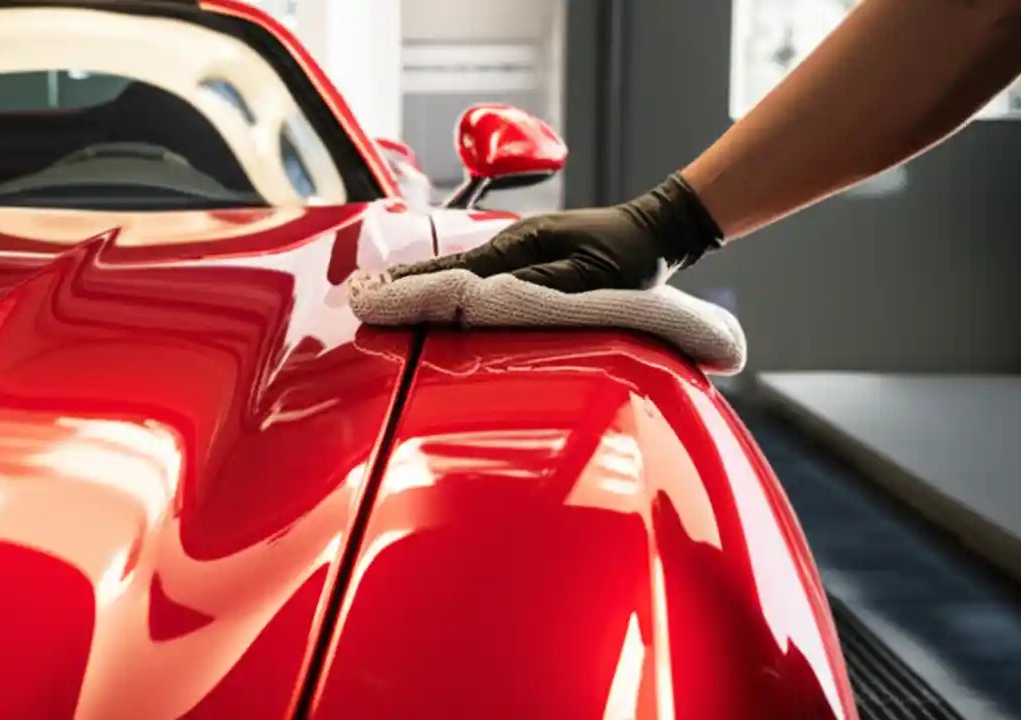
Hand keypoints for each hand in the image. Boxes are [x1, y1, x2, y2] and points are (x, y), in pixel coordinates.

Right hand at [390, 173, 722, 292]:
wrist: (659, 232)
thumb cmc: (630, 257)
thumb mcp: (587, 277)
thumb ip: (535, 289)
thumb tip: (483, 299)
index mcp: (518, 246)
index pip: (452, 273)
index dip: (411, 288)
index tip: (374, 298)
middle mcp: (510, 245)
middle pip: (444, 270)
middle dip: (402, 284)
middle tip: (360, 298)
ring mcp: (516, 252)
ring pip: (457, 272)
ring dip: (419, 285)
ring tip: (380, 296)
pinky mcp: (525, 262)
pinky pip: (476, 276)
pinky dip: (446, 285)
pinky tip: (430, 294)